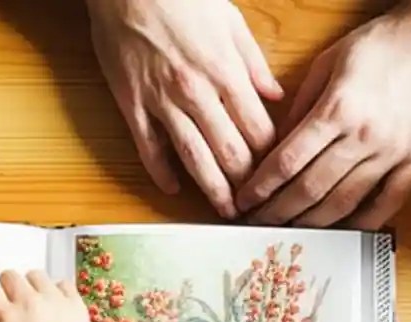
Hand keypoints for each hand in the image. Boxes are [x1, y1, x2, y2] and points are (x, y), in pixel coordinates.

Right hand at [0, 240, 104, 321]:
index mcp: (1, 321)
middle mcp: (27, 305)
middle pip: (8, 276)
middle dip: (4, 290)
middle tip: (10, 314)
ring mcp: (54, 304)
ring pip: (34, 275)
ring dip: (29, 288)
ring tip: (34, 315)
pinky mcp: (77, 307)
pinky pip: (61, 283)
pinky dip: (54, 293)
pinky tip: (53, 315)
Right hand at [87, 0, 282, 217]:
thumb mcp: (229, 19)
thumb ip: (253, 62)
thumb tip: (276, 96)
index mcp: (225, 70)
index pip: (258, 129)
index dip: (271, 159)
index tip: (279, 176)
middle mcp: (197, 92)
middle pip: (230, 151)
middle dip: (247, 185)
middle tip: (257, 208)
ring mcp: (161, 101)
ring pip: (194, 157)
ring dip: (212, 190)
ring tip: (225, 212)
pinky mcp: (131, 103)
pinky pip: (148, 147)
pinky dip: (161, 172)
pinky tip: (173, 190)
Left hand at [236, 3, 410, 228]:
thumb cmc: (380, 46)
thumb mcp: (327, 63)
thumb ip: (300, 107)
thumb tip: (276, 146)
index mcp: (337, 109)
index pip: (288, 160)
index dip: (261, 186)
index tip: (244, 200)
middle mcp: (364, 135)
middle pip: (310, 188)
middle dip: (278, 211)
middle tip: (257, 223)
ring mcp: (393, 151)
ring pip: (344, 201)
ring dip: (312, 222)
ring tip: (290, 229)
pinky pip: (387, 202)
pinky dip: (363, 222)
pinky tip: (341, 230)